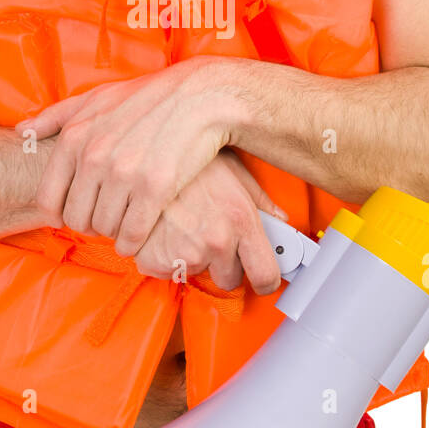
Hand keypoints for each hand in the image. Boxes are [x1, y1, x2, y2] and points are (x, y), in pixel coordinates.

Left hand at [15, 59, 240, 255]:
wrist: (202, 96)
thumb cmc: (147, 98)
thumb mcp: (96, 97)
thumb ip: (55, 116)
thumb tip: (21, 132)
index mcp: (75, 138)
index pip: (49, 200)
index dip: (60, 215)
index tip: (77, 215)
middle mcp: (95, 156)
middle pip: (77, 219)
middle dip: (91, 224)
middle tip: (108, 217)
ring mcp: (125, 173)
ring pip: (104, 229)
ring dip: (115, 232)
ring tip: (127, 220)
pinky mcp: (155, 188)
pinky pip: (132, 234)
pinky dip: (133, 241)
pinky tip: (140, 233)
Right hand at [131, 150, 285, 294]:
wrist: (148, 147)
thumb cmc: (192, 156)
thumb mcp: (234, 172)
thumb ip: (261, 202)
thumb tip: (280, 220)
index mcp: (241, 220)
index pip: (265, 275)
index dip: (264, 280)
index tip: (260, 279)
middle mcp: (216, 239)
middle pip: (229, 279)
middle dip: (222, 264)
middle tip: (208, 235)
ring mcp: (185, 251)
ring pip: (194, 274)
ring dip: (188, 257)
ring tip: (181, 225)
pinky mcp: (154, 258)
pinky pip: (163, 272)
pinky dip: (159, 257)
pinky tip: (161, 232)